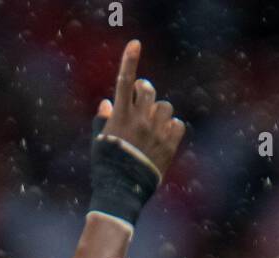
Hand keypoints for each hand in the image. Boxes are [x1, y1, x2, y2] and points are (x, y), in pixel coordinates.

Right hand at [96, 40, 185, 181]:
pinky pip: (178, 125)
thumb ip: (103, 120)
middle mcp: (139, 121)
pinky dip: (172, 128)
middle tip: (140, 99)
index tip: (136, 44)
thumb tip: (107, 103)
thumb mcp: (99, 142)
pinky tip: (164, 137)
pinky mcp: (169, 145)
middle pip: (148, 90)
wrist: (122, 192)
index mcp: (120, 117)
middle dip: (144, 91)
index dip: (129, 61)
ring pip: (165, 107)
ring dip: (159, 112)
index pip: (124, 82)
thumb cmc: (107, 166)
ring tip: (152, 126)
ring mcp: (156, 132)